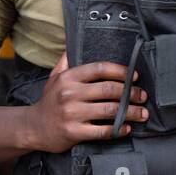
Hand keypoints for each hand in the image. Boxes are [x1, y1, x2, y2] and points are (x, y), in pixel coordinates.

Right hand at [27, 53, 148, 153]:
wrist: (32, 127)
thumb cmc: (50, 101)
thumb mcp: (54, 78)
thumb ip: (66, 61)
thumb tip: (76, 42)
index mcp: (69, 77)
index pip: (100, 68)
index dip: (121, 71)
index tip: (134, 76)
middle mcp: (70, 93)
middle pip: (109, 89)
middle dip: (131, 93)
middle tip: (143, 95)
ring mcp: (72, 113)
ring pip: (110, 110)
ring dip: (130, 112)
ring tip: (142, 113)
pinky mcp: (74, 132)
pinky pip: (103, 131)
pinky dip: (118, 129)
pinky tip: (126, 127)